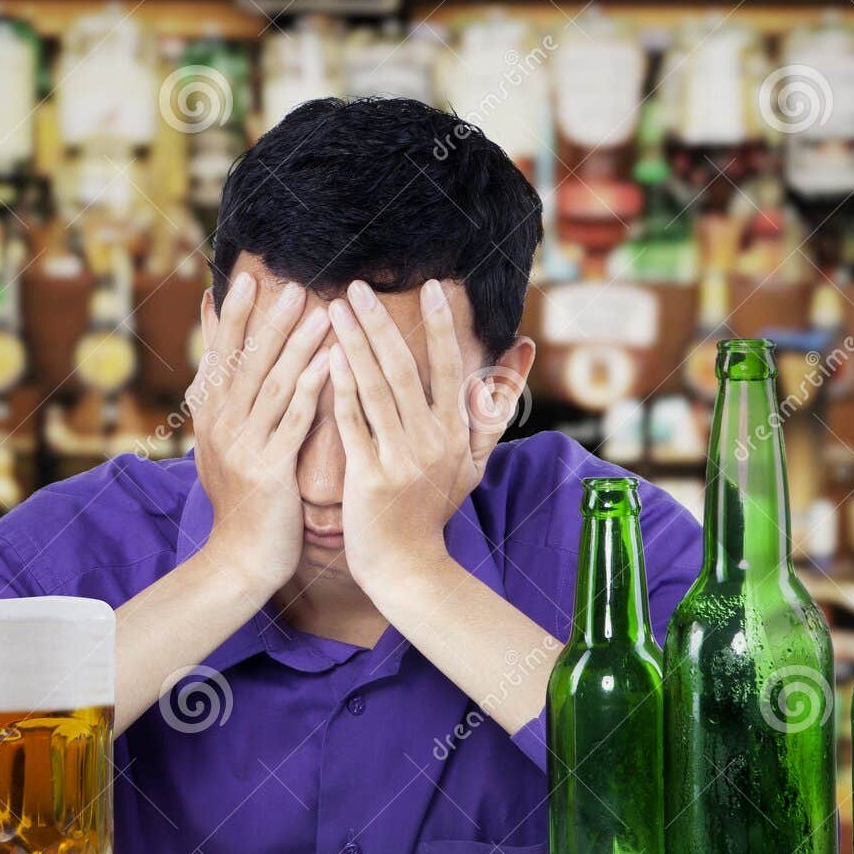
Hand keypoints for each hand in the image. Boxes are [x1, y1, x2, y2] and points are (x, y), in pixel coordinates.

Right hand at [192, 272, 330, 594]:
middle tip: (292, 284)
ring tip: (321, 311)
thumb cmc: (242, 498)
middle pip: (245, 362)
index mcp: (209, 416)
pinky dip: (312, 388)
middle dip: (268, 320)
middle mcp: (219, 426)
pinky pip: (293, 421)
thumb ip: (220, 396)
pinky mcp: (267, 470)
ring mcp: (241, 447)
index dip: (232, 317)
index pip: (219, 355)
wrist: (240, 559)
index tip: (247, 279)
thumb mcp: (221, 442)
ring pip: (271, 385)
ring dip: (296, 345)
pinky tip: (331, 363)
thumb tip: (214, 355)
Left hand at [328, 278, 512, 594]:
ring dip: (355, 345)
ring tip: (335, 309)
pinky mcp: (370, 476)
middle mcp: (431, 441)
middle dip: (381, 324)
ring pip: (376, 389)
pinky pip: (354, 423)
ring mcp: (401, 459)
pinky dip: (342, 388)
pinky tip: (329, 357)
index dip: (439, 327)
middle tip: (358, 286)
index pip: (447, 368)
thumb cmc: (433, 510)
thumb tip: (524, 352)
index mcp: (455, 433)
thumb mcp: (474, 462)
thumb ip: (493, 408)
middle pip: (404, 370)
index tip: (430, 287)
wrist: (408, 567)